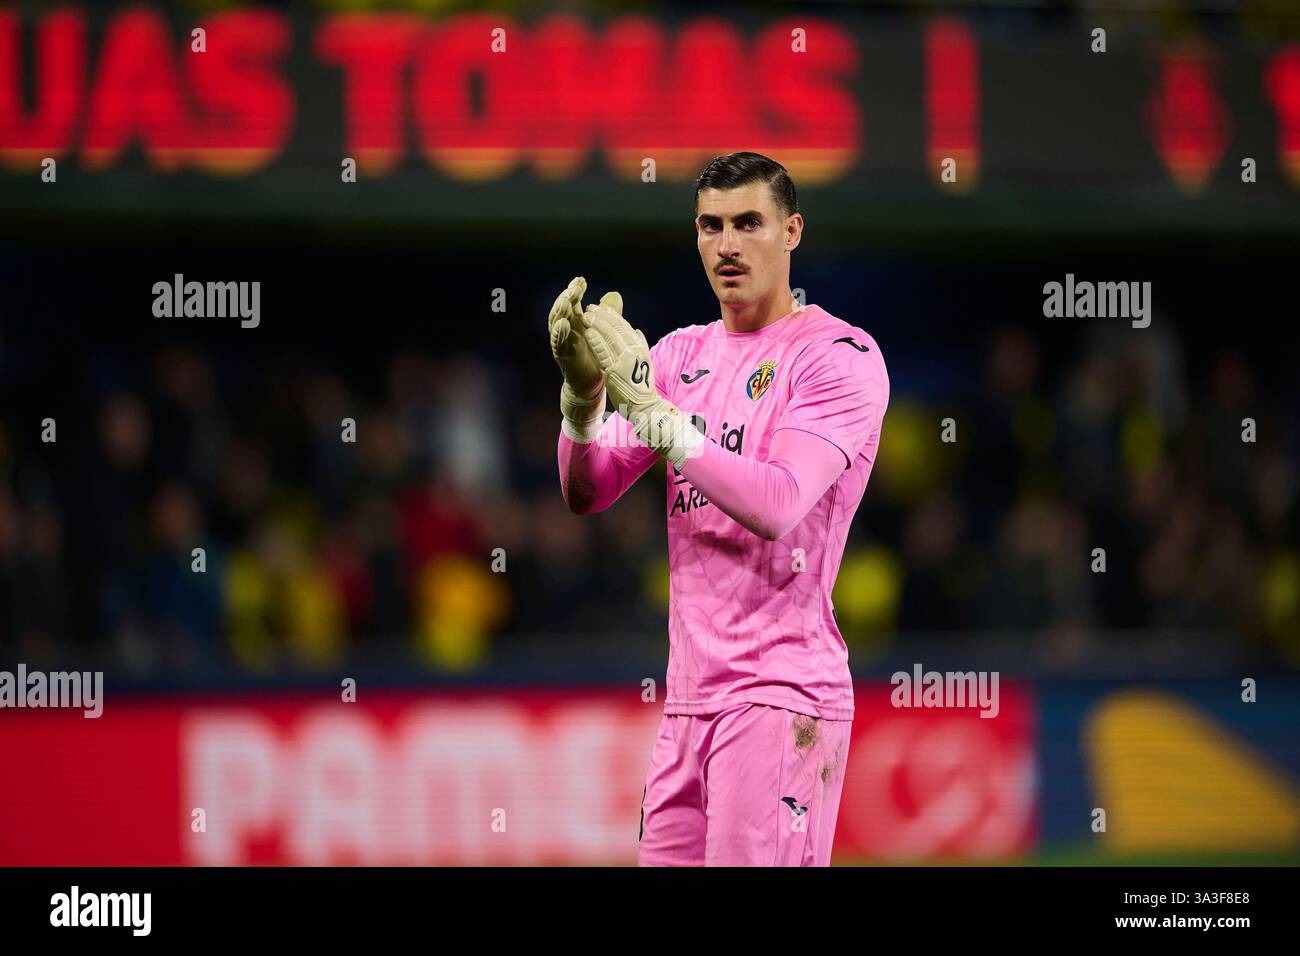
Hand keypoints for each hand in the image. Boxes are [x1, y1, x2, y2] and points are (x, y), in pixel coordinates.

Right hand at [548, 276, 621, 425]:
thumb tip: (614, 295)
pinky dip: (559, 333)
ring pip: (555, 323)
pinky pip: (557, 343)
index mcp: (576, 322)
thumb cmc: (596, 356)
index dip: (575, 290)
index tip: (581, 280)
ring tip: (566, 300)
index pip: (572, 302)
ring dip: (560, 311)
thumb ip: (608, 314)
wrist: (592, 383)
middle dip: (566, 297)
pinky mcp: (562, 357)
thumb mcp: (604, 331)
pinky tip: (563, 324)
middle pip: (561, 309)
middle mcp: (566, 330)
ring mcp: (562, 343)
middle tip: (573, 288)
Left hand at [582, 303, 703, 467]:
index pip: (624, 326)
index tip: (602, 307)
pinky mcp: (614, 371)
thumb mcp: (644, 362)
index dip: (612, 315)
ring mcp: (624, 361)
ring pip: (608, 337)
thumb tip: (636, 330)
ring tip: (586, 316)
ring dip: (596, 324)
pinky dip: (595, 340)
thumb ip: (640, 345)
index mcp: (640, 347)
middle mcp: (634, 351)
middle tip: (591, 308)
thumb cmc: (642, 387)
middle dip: (602, 315)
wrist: (644, 407)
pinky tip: (587, 332)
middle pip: (616, 328)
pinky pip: (603, 352)